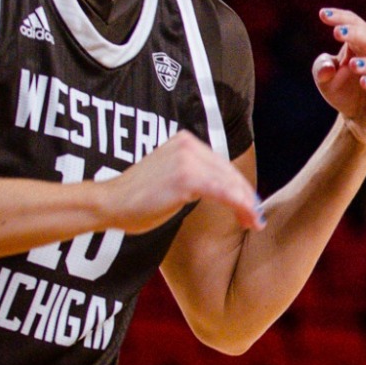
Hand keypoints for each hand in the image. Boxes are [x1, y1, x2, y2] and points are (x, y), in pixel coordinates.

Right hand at [102, 131, 262, 231]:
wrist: (109, 203)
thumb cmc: (137, 199)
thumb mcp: (171, 179)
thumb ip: (195, 177)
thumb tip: (222, 189)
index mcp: (185, 141)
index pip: (222, 166)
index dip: (240, 187)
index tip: (250, 206)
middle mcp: (188, 144)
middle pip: (229, 173)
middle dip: (247, 197)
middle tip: (256, 219)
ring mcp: (187, 158)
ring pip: (229, 183)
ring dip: (247, 205)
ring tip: (253, 223)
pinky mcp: (186, 176)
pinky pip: (222, 192)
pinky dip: (239, 205)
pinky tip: (248, 218)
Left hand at [314, 8, 365, 145]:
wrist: (359, 121)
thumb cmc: (345, 93)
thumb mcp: (324, 80)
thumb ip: (321, 68)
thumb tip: (328, 68)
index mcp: (363, 46)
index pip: (356, 25)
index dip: (341, 18)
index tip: (322, 15)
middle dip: (356, 34)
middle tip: (338, 32)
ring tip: (351, 64)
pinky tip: (364, 82)